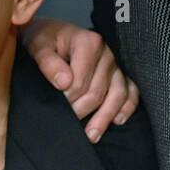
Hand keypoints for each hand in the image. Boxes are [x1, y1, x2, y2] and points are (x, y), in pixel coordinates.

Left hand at [21, 18, 138, 141]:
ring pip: (117, 94)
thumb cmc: (45, 39)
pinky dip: (126, 107)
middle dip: (81, 111)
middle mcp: (107, 52)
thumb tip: (64, 83)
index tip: (56, 107)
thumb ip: (48, 63)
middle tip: (66, 122)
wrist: (52, 34)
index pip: (80, 82)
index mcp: (88, 42)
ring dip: (105, 117)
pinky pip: (131, 91)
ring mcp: (116, 63)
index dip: (67, 99)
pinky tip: (117, 121)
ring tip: (91, 135)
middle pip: (97, 91)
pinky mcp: (121, 72)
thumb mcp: (38, 46)